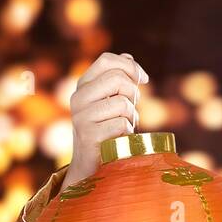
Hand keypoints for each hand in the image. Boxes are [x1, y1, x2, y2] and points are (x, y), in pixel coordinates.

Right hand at [61, 52, 149, 190]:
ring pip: (122, 104)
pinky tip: (119, 140)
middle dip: (133, 93)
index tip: (143, 79)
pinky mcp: (89, 135)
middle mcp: (78, 98)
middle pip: (117, 79)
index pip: (106, 60)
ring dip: (131, 117)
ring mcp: (81, 117)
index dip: (130, 66)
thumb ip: (117, 80)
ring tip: (123, 127)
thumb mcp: (110, 101)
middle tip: (132, 107)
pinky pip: (121, 125)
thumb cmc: (106, 130)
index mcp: (83, 85)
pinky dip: (127, 133)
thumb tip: (127, 57)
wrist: (91, 165)